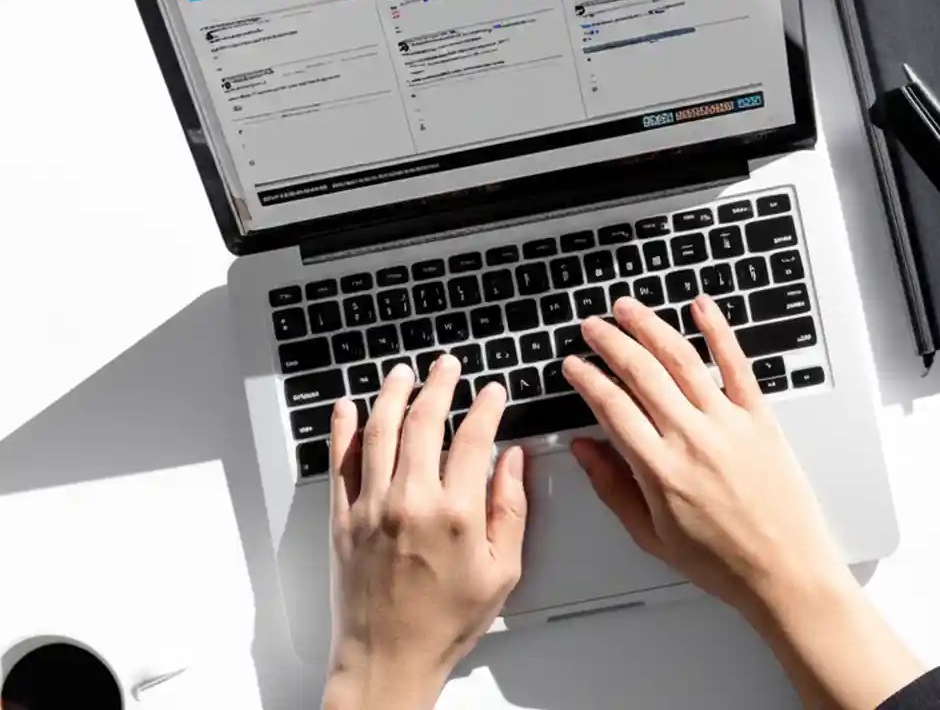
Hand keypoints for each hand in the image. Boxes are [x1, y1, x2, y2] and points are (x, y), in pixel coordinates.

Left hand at [323, 359, 527, 709]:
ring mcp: (370, 507)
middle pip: (424, 421)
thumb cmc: (444, 624)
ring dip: (392, 393)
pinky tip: (349, 408)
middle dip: (439, 384)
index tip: (493, 392)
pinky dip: (343, 429)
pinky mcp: (342, 518)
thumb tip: (513, 462)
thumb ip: (510, 510)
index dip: (487, 407)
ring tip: (402, 372)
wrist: (387, 659)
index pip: (474, 438)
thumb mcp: (502, 572)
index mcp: (457, 514)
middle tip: (447, 366)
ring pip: (380, 430)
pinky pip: (339, 461)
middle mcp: (410, 502)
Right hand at [563, 295, 848, 614]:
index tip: (574, 365)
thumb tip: (584, 449)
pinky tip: (701, 307)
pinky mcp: (760, 418)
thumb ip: (613, 487)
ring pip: (681, 358)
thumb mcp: (652, 535)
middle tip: (593, 327)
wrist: (785, 571)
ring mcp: (729, 424)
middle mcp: (692, 439)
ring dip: (650, 327)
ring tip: (628, 309)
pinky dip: (718, 329)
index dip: (588, 379)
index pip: (612, 407)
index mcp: (660, 470)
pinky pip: (737, 363)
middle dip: (610, 342)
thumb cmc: (724, 561)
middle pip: (641, 372)